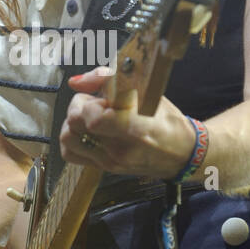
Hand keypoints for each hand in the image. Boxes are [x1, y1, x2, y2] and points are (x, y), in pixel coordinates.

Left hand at [60, 68, 195, 179]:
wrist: (182, 153)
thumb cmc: (166, 119)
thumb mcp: (146, 92)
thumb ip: (108, 81)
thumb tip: (76, 82)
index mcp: (135, 127)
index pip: (93, 118)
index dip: (90, 102)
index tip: (101, 98)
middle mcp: (120, 148)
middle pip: (74, 125)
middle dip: (78, 107)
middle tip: (94, 103)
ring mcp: (111, 161)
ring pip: (67, 139)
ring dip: (72, 123)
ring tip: (89, 117)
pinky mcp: (105, 168)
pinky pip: (71, 154)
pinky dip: (71, 139)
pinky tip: (85, 131)